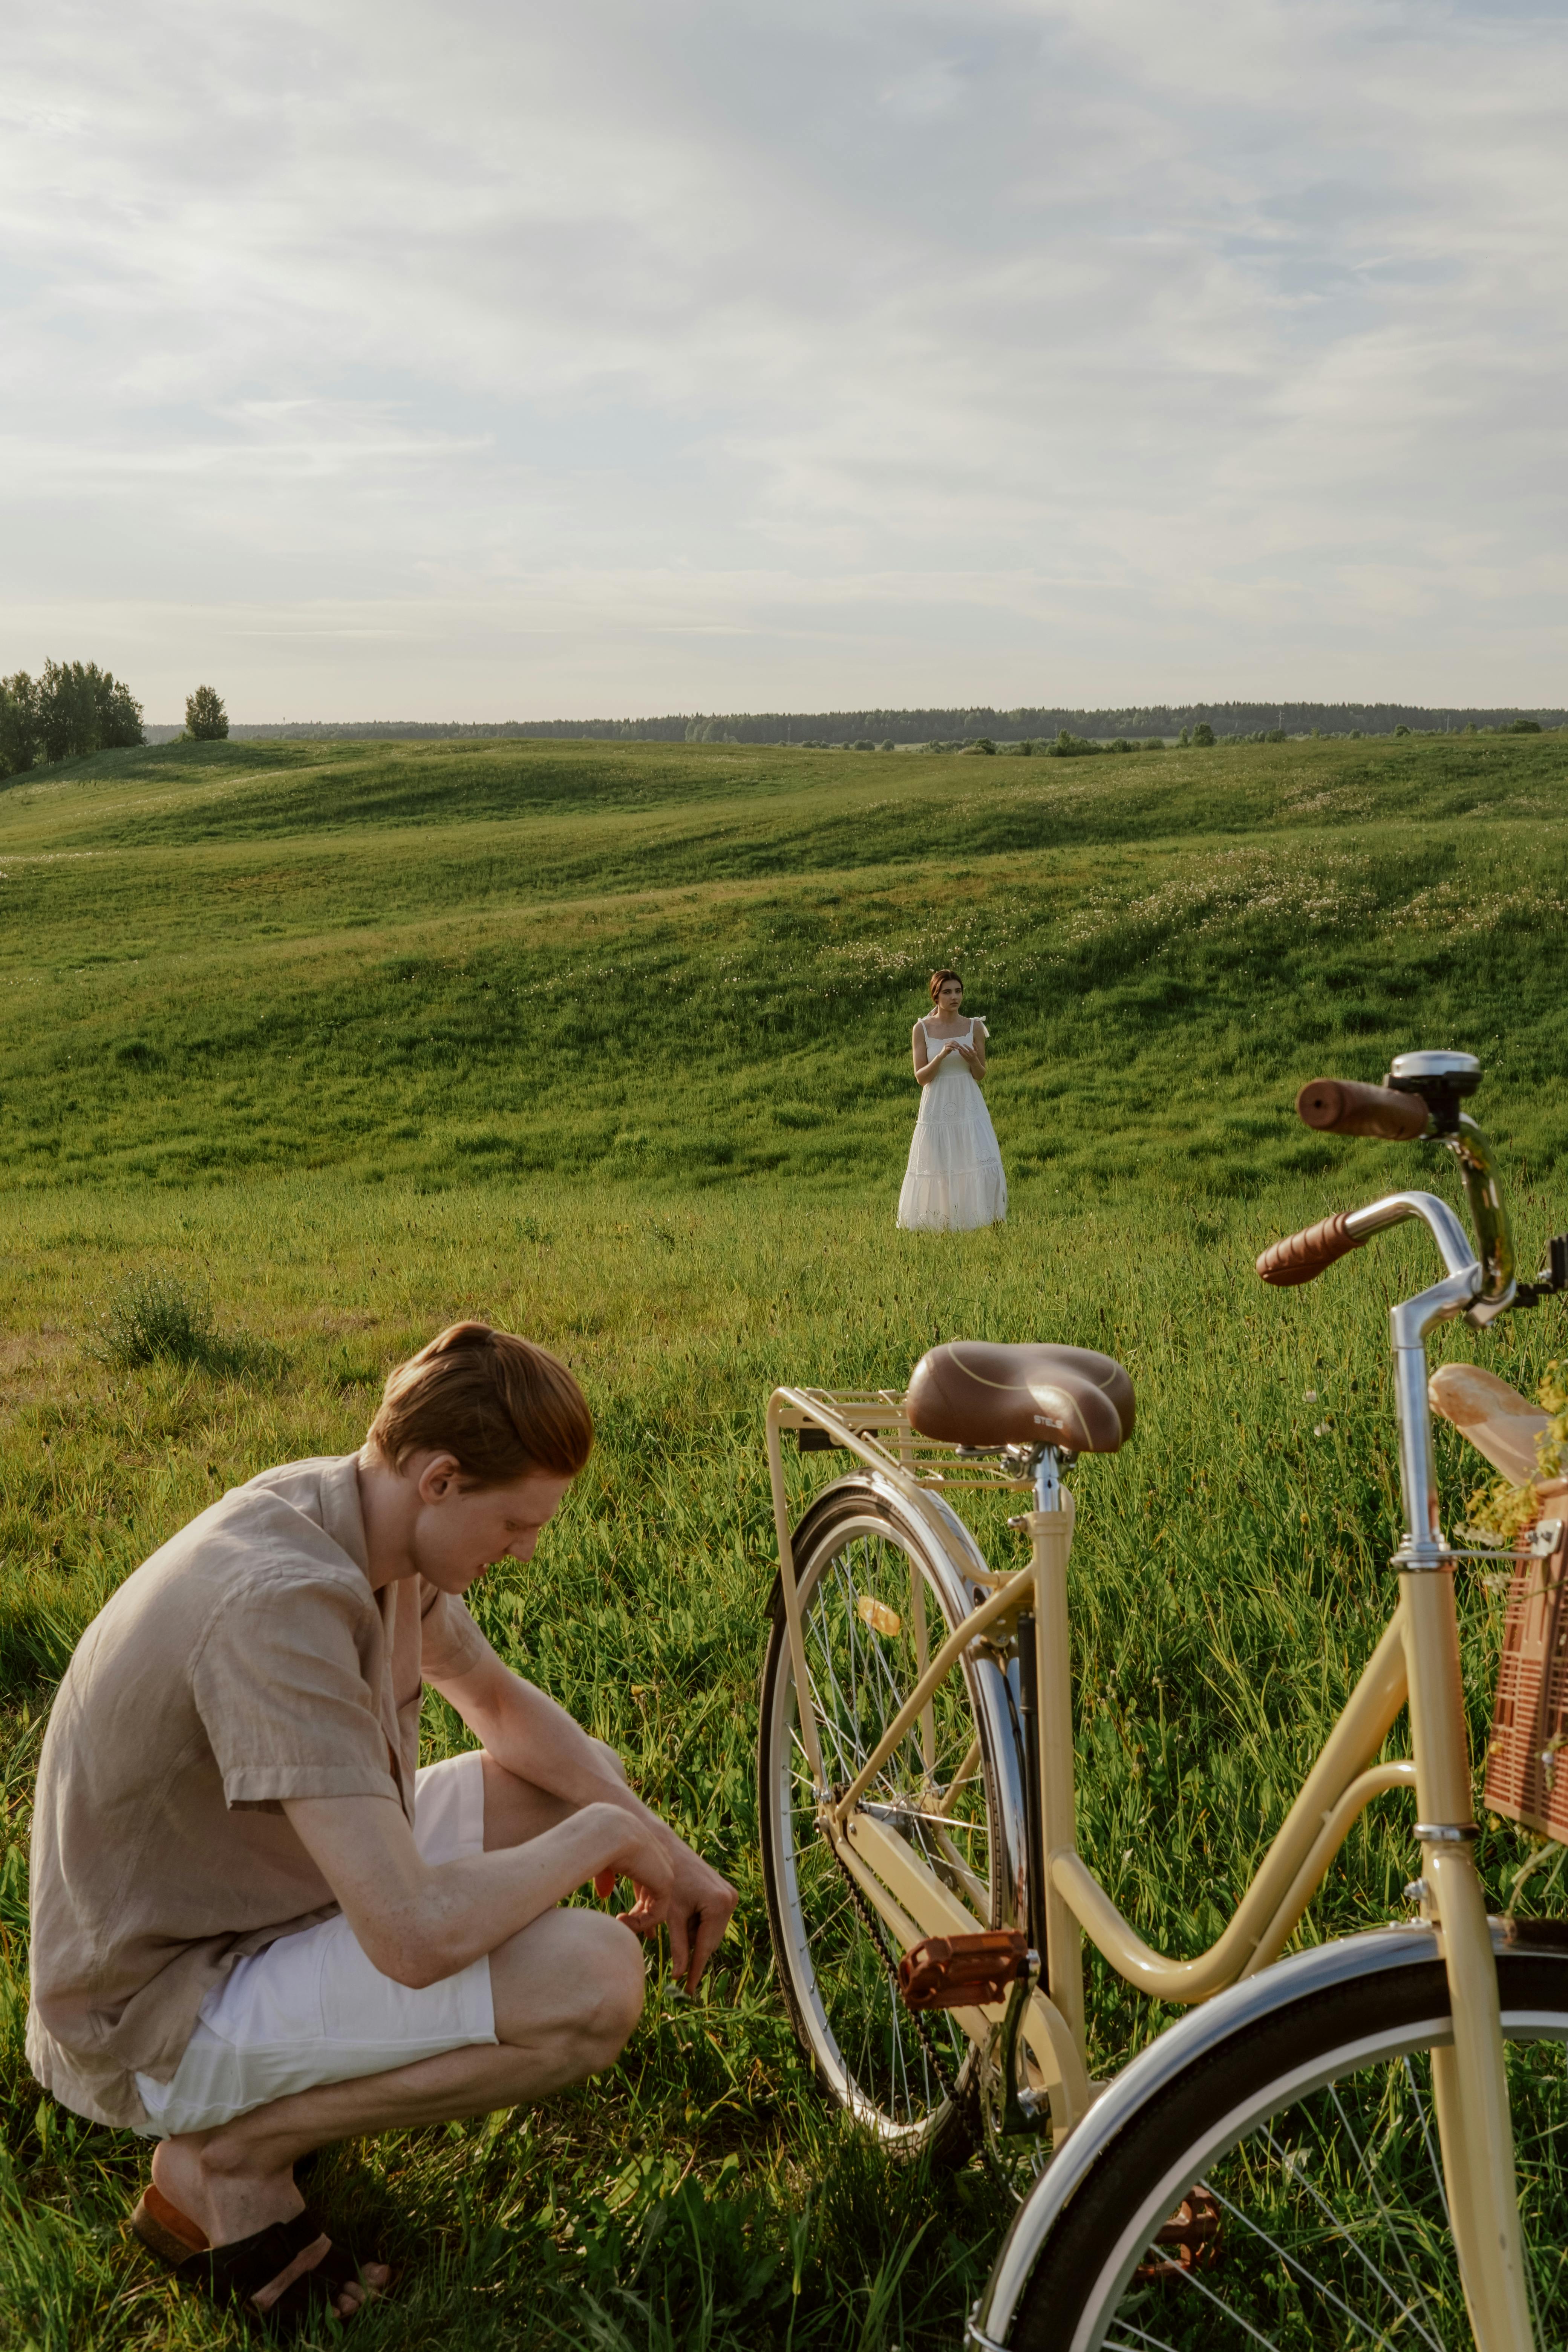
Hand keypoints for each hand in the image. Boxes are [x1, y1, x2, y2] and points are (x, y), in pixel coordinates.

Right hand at [588, 1809, 673, 1924]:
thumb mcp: (602, 1861)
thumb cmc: (599, 1842)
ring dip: (637, 1921)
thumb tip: (605, 1893)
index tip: (621, 1917)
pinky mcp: (666, 1882)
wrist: (608, 1832)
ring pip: (656, 1907)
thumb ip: (606, 1877)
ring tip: (618, 1921)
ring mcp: (665, 1870)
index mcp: (647, 1851)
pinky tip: (621, 1920)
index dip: (637, 1902)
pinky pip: (657, 1914)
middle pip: (654, 1895)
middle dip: (641, 1915)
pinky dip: (641, 1923)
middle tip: (623, 1923)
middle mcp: (659, 1860)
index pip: (648, 1881)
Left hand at [600, 1841, 736, 1993]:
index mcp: (719, 1904)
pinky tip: (682, 1920)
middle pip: (709, 1941)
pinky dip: (695, 1926)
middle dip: (693, 1952)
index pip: (705, 1946)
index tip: (689, 1990)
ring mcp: (728, 1895)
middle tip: (679, 1971)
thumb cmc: (666, 1879)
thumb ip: (676, 1945)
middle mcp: (729, 1899)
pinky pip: (709, 1920)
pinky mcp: (723, 1893)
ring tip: (676, 1931)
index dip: (696, 1970)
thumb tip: (678, 1975)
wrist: (665, 1848)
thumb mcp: (670, 1915)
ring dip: (692, 1938)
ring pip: (709, 1932)